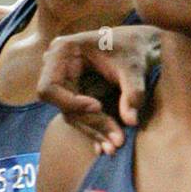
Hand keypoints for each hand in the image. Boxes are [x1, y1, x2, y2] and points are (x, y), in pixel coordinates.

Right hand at [37, 24, 160, 153]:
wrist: (141, 45)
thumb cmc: (135, 48)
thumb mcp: (135, 68)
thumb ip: (132, 92)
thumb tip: (131, 121)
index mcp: (63, 52)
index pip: (50, 88)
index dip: (71, 103)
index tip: (99, 107)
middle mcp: (57, 67)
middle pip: (63, 106)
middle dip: (91, 124)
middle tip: (116, 141)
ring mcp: (64, 82)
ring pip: (72, 116)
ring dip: (94, 132)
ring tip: (115, 145)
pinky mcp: (75, 94)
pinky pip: (80, 116)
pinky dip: (95, 129)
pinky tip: (108, 144)